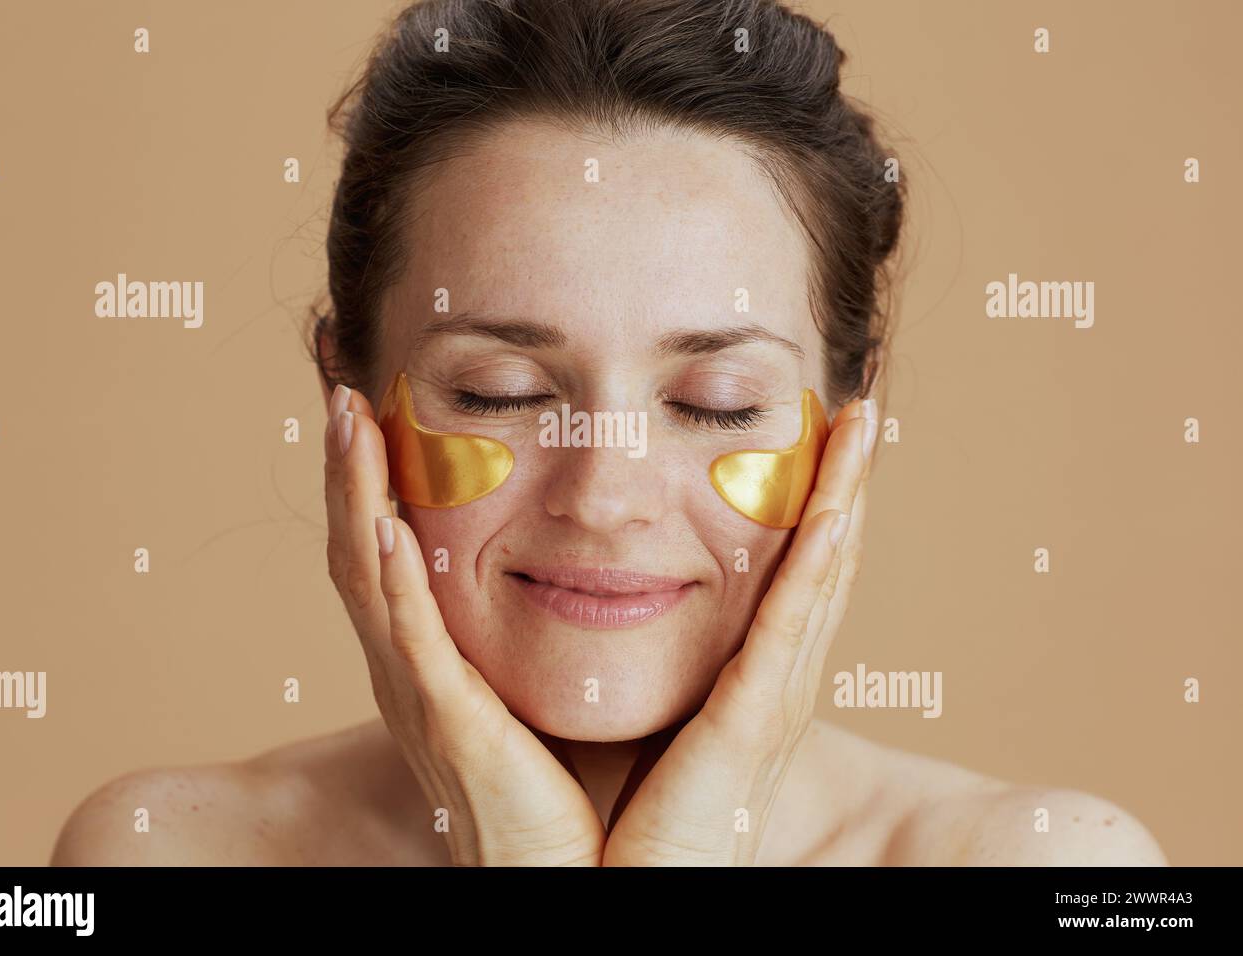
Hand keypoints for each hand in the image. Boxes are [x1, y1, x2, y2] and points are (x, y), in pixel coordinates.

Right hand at [323, 383, 604, 865]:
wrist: (562, 871)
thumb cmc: (564, 780)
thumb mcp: (544, 678)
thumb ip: (549, 617)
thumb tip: (595, 547)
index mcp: (432, 654)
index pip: (387, 545)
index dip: (369, 476)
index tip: (371, 402)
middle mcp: (410, 666)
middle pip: (359, 546)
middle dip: (347, 466)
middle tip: (340, 387)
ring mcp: (421, 694)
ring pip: (369, 579)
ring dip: (355, 497)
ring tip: (348, 421)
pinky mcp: (450, 727)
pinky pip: (413, 646)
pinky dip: (393, 587)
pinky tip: (386, 530)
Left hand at [601, 397, 877, 864]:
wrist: (629, 887)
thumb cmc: (624, 809)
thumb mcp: (642, 703)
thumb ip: (634, 646)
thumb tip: (600, 585)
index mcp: (750, 671)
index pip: (793, 569)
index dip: (816, 502)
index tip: (822, 434)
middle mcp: (776, 677)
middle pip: (825, 560)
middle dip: (847, 483)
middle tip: (862, 411)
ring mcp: (774, 696)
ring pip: (824, 575)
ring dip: (848, 497)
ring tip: (863, 427)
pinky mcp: (754, 720)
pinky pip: (794, 623)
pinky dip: (821, 561)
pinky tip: (838, 506)